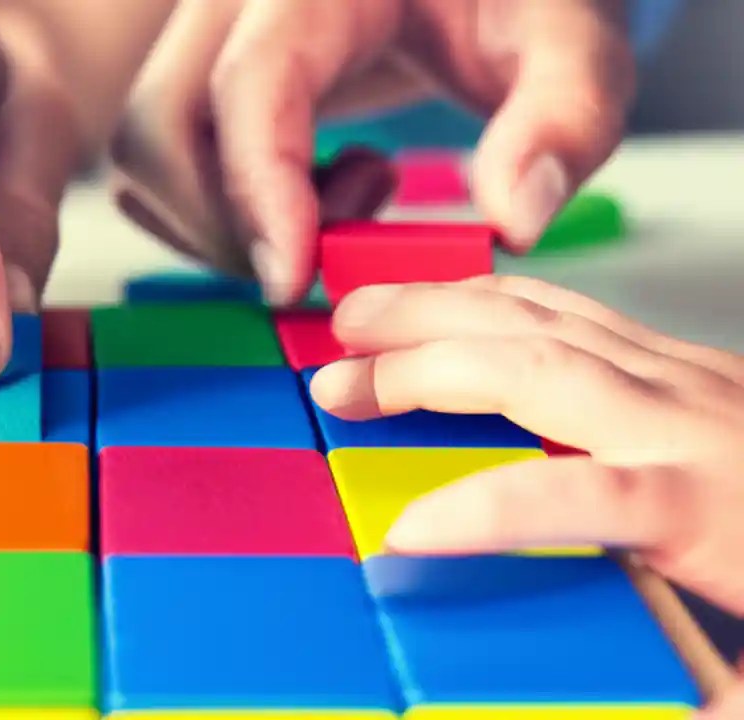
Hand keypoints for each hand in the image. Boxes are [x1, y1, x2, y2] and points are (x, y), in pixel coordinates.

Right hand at [110, 0, 634, 303]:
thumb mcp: (571, 33)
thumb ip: (567, 113)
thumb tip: (514, 219)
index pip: (244, 84)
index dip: (257, 192)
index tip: (296, 283)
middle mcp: (234, 7)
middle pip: (160, 130)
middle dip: (234, 223)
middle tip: (340, 246)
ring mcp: (211, 42)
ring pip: (152, 158)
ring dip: (233, 222)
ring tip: (357, 195)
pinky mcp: (209, 81)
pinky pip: (171, 166)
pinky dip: (233, 213)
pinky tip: (326, 192)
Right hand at [307, 276, 742, 715]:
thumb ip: (706, 696)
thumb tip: (644, 714)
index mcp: (709, 504)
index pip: (579, 497)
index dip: (485, 513)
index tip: (401, 536)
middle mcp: (689, 421)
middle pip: (538, 370)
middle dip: (422, 369)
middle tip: (334, 379)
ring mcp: (685, 377)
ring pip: (545, 319)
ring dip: (441, 312)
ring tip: (359, 316)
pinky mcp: (682, 360)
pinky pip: (572, 311)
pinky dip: (492, 299)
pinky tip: (448, 303)